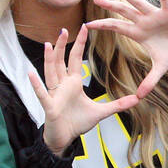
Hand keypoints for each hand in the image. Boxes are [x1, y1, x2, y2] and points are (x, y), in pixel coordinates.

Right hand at [30, 25, 138, 152]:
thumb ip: (117, 105)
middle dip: (62, 46)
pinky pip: (42, 94)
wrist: (65, 138)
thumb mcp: (101, 112)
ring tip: (48, 45)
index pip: (76, 60)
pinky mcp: (49, 106)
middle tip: (63, 29)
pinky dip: (37, 84)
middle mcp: (62, 85)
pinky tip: (31, 73)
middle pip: (61, 61)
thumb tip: (136, 100)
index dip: (79, 44)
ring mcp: (55, 94)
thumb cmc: (77, 122)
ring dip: (49, 59)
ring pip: (50, 73)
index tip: (83, 28)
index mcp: (74, 83)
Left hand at [85, 0, 167, 97]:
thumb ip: (149, 81)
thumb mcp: (160, 67)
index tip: (87, 24)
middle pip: (123, 13)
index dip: (103, 26)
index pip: (117, 28)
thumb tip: (140, 97)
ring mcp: (155, 15)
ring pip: (139, 3)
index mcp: (138, 33)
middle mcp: (143, 21)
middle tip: (95, 0)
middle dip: (110, 7)